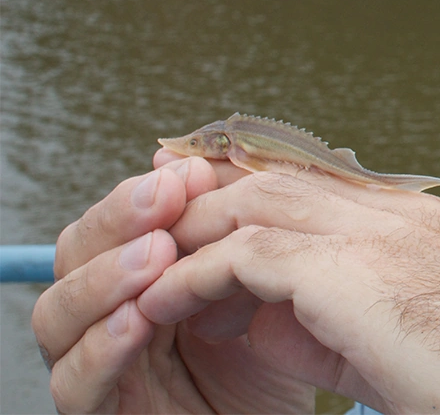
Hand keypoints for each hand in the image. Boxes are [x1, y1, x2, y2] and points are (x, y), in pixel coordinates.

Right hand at [31, 156, 316, 412]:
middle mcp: (107, 313)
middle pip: (77, 253)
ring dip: (104, 277)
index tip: (191, 172)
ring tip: (154, 255)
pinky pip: (73, 382)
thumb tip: (190, 160)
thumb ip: (232, 227)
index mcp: (140, 276)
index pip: (115, 224)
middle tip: (165, 196)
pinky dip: (100, 348)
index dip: (144, 194)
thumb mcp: (262, 283)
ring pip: (58, 313)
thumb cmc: (271, 357)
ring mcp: (96, 364)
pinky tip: (136, 320)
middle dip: (119, 220)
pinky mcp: (101, 412)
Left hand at [135, 169, 439, 412]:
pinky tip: (166, 303)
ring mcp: (378, 237)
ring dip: (190, 233)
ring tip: (145, 265)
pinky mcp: (353, 279)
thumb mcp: (420, 335)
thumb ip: (349, 310)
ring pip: (251, 204)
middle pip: (273, 178)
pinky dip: (195, 276)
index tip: (199, 210)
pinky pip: (243, 257)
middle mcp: (397, 214)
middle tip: (153, 220)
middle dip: (205, 196)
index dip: (246, 188)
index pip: (312, 180)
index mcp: (419, 221)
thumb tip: (279, 312)